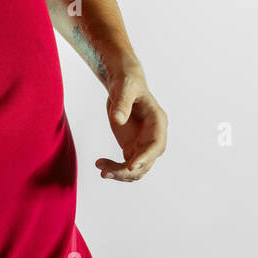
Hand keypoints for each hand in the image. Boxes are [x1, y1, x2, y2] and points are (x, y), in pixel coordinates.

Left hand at [96, 66, 167, 180]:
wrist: (123, 84)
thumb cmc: (127, 83)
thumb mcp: (124, 89)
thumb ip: (122, 104)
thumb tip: (117, 120)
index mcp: (157, 121)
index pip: (157, 145)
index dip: (146, 158)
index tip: (132, 167)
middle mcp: (154, 136)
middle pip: (147, 162)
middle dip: (128, 171)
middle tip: (105, 173)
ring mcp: (143, 144)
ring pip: (137, 169)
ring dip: (120, 174)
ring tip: (101, 171)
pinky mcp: (132, 148)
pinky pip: (126, 166)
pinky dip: (114, 169)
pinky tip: (100, 164)